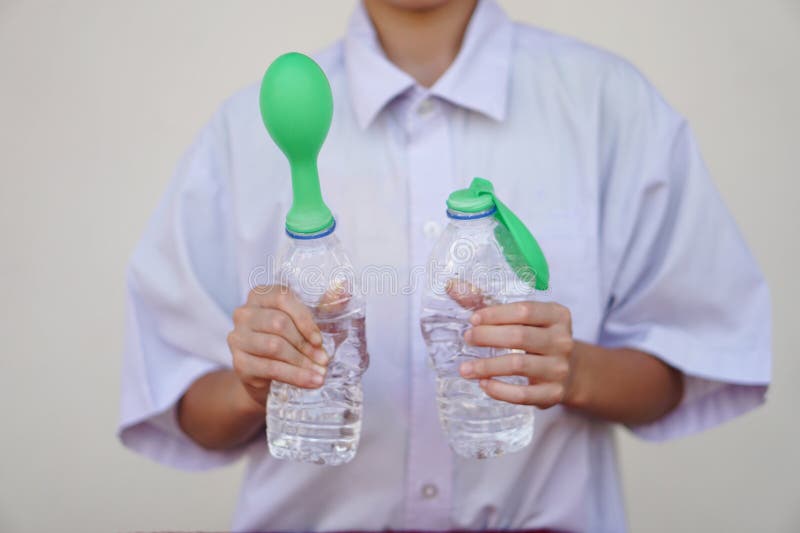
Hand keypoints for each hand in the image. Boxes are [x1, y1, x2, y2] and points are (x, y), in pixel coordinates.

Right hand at [227, 285, 329, 406]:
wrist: (267, 376)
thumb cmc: (291, 340)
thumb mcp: (308, 321)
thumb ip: (325, 304)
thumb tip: (344, 286)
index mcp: (261, 294)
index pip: (282, 298)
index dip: (304, 319)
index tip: (320, 340)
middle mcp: (244, 313)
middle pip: (278, 323)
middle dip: (305, 344)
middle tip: (324, 360)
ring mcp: (238, 337)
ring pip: (274, 346)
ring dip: (302, 362)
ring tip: (320, 373)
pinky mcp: (239, 362)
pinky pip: (270, 368)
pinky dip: (294, 376)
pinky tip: (311, 382)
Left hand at [458, 300, 575, 408]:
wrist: (570, 372)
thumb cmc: (536, 336)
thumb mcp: (522, 317)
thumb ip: (486, 301)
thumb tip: (451, 286)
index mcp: (557, 315)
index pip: (525, 310)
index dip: (495, 314)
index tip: (473, 319)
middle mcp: (563, 340)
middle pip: (520, 336)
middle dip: (487, 337)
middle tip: (467, 339)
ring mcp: (559, 368)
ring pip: (519, 366)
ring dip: (487, 366)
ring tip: (464, 369)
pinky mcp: (553, 394)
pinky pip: (523, 395)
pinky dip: (500, 391)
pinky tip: (484, 384)